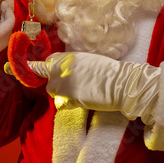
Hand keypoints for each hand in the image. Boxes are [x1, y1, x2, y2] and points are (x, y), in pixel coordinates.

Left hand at [25, 51, 160, 123]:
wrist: (121, 83)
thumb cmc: (110, 71)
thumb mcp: (88, 60)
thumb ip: (72, 64)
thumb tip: (64, 70)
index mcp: (68, 57)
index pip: (47, 61)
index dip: (46, 68)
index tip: (42, 71)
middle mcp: (63, 68)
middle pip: (47, 78)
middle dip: (55, 82)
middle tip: (70, 86)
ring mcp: (64, 84)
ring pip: (52, 91)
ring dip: (61, 94)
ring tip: (78, 94)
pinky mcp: (70, 98)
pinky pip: (61, 104)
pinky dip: (68, 104)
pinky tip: (81, 101)